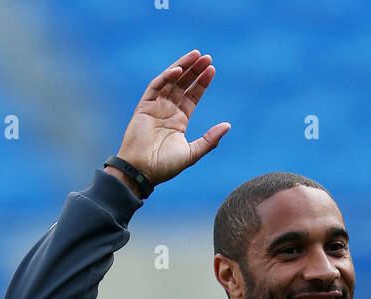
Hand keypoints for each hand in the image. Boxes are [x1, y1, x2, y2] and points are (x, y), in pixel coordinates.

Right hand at [113, 50, 229, 186]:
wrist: (142, 171)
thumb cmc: (165, 166)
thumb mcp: (192, 153)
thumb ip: (209, 140)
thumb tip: (228, 126)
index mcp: (179, 121)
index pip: (192, 96)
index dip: (202, 83)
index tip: (212, 69)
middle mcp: (168, 110)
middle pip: (183, 84)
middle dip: (195, 70)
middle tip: (207, 57)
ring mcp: (156, 106)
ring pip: (171, 80)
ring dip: (183, 66)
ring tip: (196, 55)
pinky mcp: (144, 106)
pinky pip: (156, 86)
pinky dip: (167, 76)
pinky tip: (179, 69)